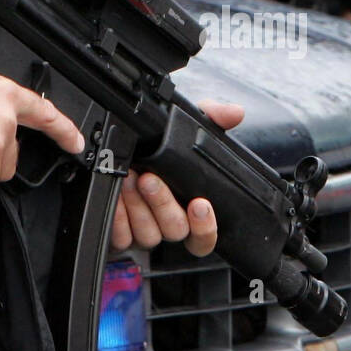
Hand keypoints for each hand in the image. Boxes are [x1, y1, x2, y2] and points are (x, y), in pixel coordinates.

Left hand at [110, 99, 244, 252]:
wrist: (118, 149)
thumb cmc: (157, 143)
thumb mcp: (184, 126)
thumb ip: (212, 117)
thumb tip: (235, 113)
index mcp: (190, 210)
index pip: (206, 235)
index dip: (206, 226)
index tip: (200, 204)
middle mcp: (168, 224)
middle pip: (176, 230)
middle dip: (163, 204)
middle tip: (150, 178)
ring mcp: (144, 231)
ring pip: (148, 235)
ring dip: (138, 206)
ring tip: (129, 178)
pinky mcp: (120, 235)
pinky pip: (122, 237)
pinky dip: (118, 217)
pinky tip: (115, 197)